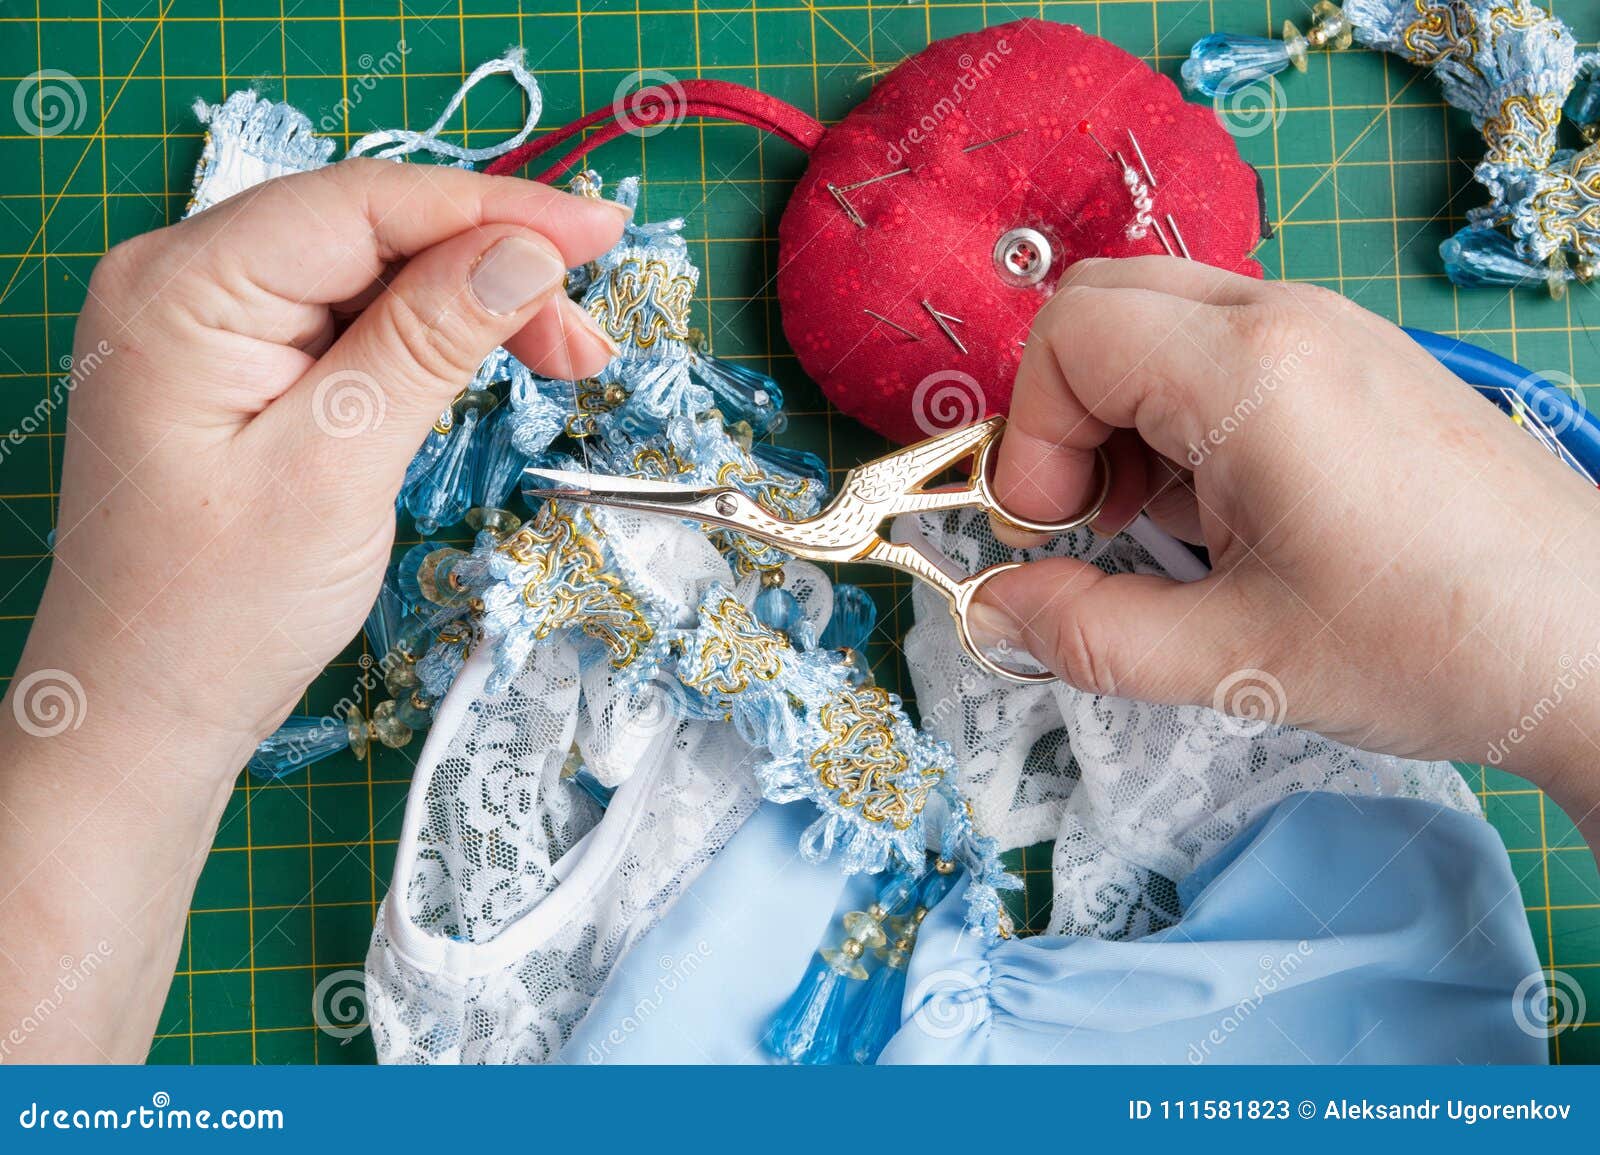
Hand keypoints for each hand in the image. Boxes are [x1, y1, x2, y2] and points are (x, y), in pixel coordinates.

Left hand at [26, 159, 625, 762]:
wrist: (145, 710)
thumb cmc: (217, 612)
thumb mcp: (334, 471)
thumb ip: (425, 344)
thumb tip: (525, 251)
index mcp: (181, 288)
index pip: (360, 204)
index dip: (493, 208)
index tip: (600, 229)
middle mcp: (184, 280)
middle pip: (371, 228)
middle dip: (492, 263)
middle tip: (587, 337)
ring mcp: (209, 320)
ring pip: (374, 271)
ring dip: (475, 302)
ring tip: (565, 358)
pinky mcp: (240, 363)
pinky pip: (354, 318)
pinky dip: (434, 335)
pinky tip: (492, 358)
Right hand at [975, 257, 1599, 836]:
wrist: (1595, 640)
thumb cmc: (1436, 643)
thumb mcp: (1235, 661)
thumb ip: (1088, 634)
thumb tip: (991, 611)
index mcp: (1253, 372)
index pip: (1072, 334)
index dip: (1030, 434)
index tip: (1052, 529)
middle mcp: (1289, 318)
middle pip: (1105, 301)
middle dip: (1060, 408)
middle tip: (1080, 515)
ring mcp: (1330, 329)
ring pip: (1161, 318)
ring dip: (1118, 411)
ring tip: (1148, 522)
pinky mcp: (1355, 358)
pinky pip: (1223, 343)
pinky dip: (1178, 412)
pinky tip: (1212, 508)